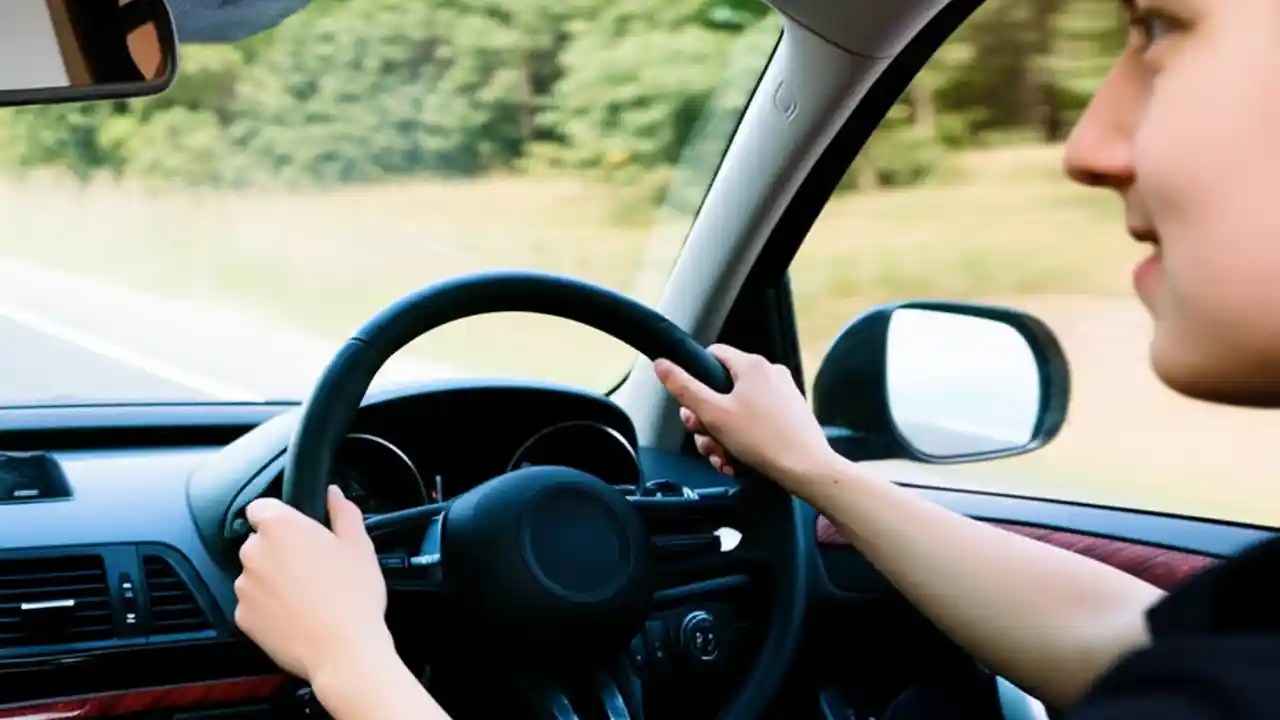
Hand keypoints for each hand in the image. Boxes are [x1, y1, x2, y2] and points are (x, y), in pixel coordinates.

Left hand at [234, 486, 393, 682]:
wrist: (343, 650)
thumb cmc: (353, 597)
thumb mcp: (359, 545)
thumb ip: (343, 511)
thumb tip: (333, 494)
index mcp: (281, 527)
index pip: (261, 506)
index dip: (280, 516)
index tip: (297, 529)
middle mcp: (255, 553)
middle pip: (260, 542)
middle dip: (281, 550)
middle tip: (313, 566)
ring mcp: (245, 587)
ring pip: (257, 574)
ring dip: (274, 579)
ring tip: (308, 595)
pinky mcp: (242, 617)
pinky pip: (253, 604)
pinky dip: (269, 607)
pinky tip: (297, 614)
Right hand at [654, 344, 838, 492]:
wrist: (806, 468)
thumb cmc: (762, 440)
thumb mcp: (713, 414)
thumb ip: (685, 388)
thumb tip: (662, 364)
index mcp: (752, 365)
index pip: (712, 355)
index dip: (695, 378)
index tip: (692, 404)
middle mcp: (770, 374)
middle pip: (722, 389)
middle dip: (707, 419)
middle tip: (705, 438)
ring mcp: (783, 395)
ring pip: (737, 410)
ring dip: (722, 436)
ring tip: (723, 457)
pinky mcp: (790, 415)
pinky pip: (756, 422)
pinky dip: (742, 440)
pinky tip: (737, 462)